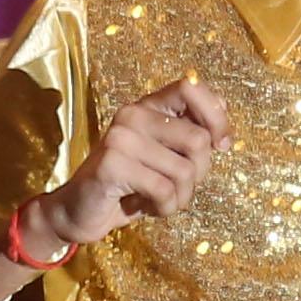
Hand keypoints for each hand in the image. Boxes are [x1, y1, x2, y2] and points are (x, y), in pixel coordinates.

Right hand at [34, 78, 225, 258]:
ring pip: (184, 170)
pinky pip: (163, 189)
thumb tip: (222, 136)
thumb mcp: (164, 157)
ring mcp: (120, 137)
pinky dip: (163, 207)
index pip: (191, 88)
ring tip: (158, 200)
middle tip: (176, 187)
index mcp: (147, 107)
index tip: (220, 145)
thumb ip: (190, 138)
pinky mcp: (112, 163)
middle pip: (198, 139)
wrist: (78, 212)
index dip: (216, 116)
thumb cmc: (128, 185)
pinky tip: (144, 206)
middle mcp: (132, 114)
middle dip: (198, 173)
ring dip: (180, 197)